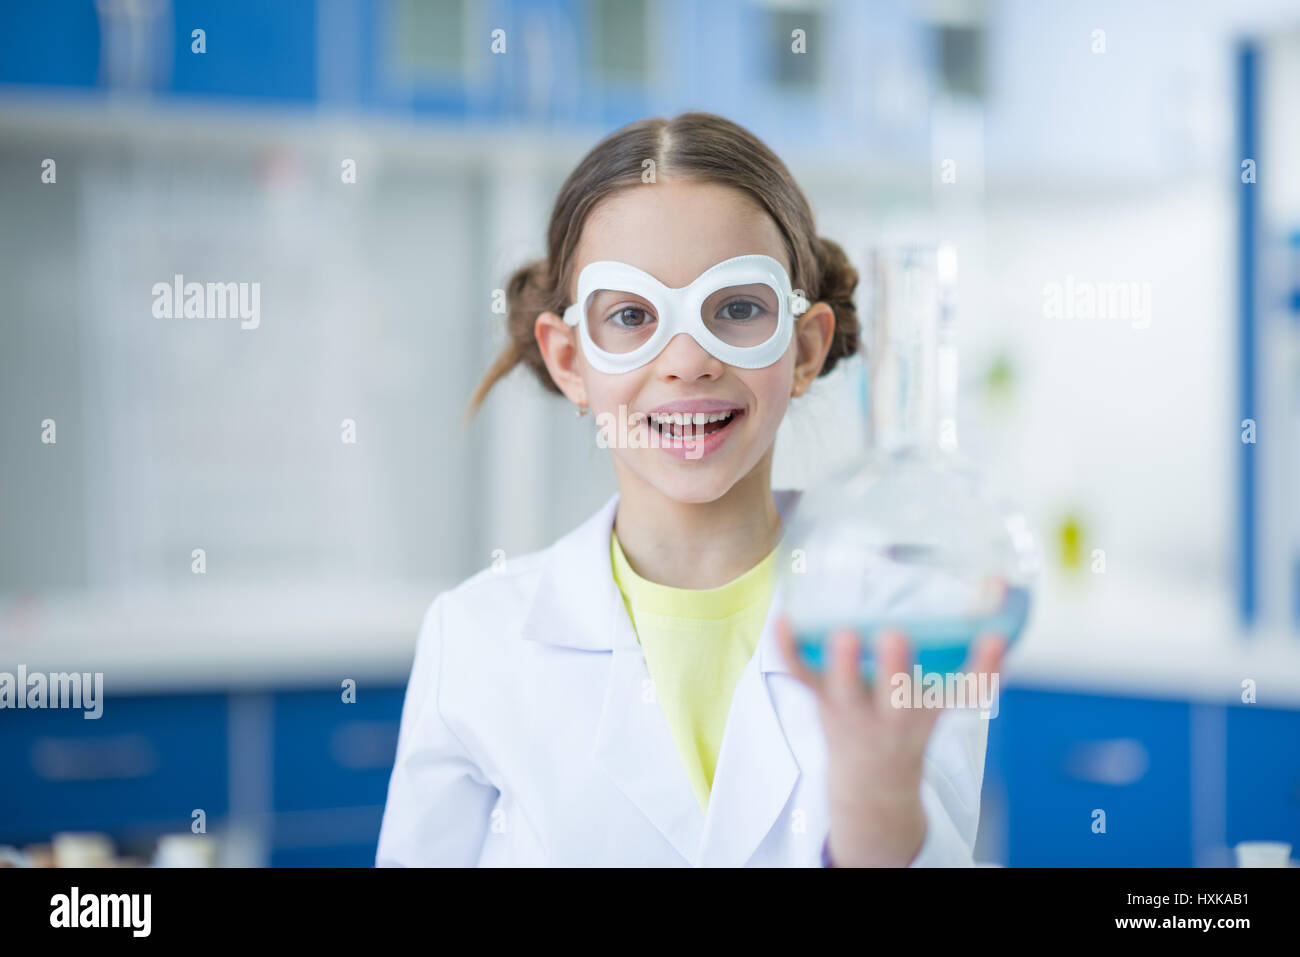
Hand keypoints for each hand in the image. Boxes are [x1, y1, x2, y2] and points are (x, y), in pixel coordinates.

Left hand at [776, 617, 1005, 866]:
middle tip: (896, 635)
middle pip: (897, 696)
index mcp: (933, 707)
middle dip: (896, 668)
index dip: (985, 665)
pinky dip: (789, 649)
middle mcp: (895, 712)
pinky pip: (801, 676)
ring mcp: (854, 708)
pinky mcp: (821, 699)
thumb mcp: (944, 693)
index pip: (967, 690)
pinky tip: (784, 620)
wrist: (873, 778)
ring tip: (842, 634)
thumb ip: (968, 644)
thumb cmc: (910, 718)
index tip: (998, 635)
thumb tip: (998, 581)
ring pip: (845, 690)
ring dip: (842, 664)